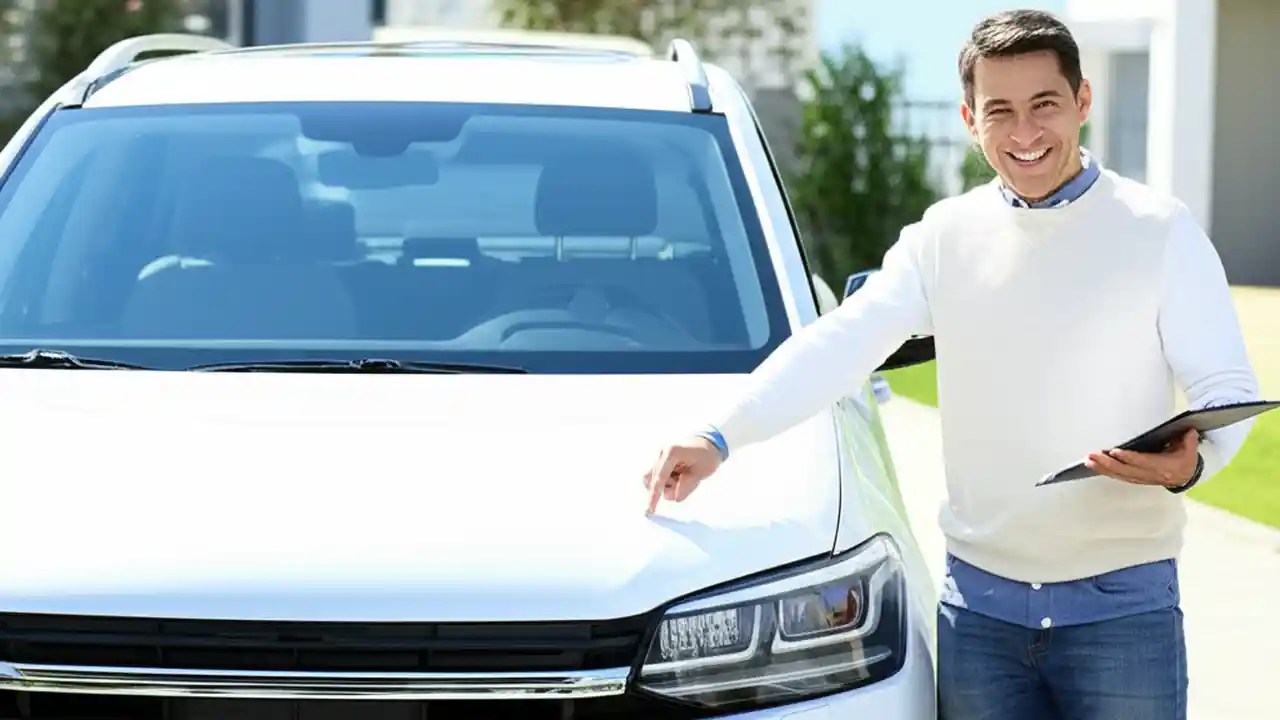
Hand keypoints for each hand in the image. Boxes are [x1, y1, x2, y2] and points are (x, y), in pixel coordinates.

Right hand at [644, 436, 723, 513]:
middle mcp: (662, 453)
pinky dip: (669, 481)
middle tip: (684, 482)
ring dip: (667, 485)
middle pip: (652, 479)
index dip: (654, 496)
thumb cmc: (707, 455)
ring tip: (684, 477)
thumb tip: (673, 497)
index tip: (649, 511)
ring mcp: (661, 456)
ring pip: (654, 478)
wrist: (710, 441)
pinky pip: (660, 476)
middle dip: (666, 487)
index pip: (659, 478)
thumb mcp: (702, 472)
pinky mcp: (662, 461)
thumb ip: (687, 486)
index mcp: (672, 452)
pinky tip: (681, 475)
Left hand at [1085, 429, 1200, 488]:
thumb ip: (1188, 440)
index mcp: (1165, 468)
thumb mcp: (1190, 449)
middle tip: (1093, 455)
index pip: (1144, 462)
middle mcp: (1151, 475)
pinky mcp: (1135, 479)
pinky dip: (1106, 472)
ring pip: (1120, 475)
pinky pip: (1119, 477)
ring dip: (1103, 468)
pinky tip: (1094, 466)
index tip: (1116, 452)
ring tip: (1089, 460)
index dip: (1130, 458)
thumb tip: (1188, 430)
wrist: (1185, 476)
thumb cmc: (1184, 460)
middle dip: (1108, 463)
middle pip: (1126, 470)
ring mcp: (1141, 479)